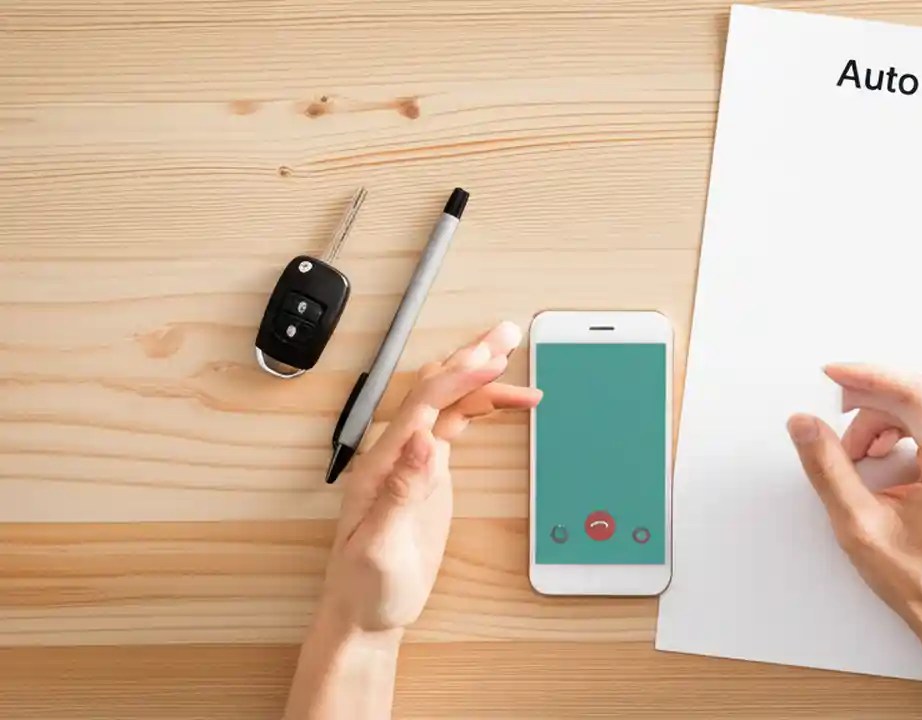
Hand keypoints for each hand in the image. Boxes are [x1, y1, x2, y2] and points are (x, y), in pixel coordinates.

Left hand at [320, 321, 541, 633]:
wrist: (363, 615)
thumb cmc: (365, 587)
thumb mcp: (381, 545)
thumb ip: (401, 490)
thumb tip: (422, 440)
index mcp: (383, 464)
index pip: (423, 404)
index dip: (459, 376)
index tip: (492, 358)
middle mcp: (397, 454)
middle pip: (435, 390)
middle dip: (472, 359)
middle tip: (507, 334)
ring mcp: (413, 463)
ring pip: (448, 405)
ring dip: (480, 379)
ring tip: (512, 356)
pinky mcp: (428, 477)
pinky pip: (454, 428)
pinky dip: (478, 408)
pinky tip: (499, 401)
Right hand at [786, 364, 921, 631]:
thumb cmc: (915, 575)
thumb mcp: (858, 524)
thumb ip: (828, 468)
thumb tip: (803, 423)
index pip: (916, 395)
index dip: (869, 377)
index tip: (831, 375)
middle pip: (920, 392)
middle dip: (870, 398)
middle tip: (832, 415)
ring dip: (882, 415)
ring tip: (855, 455)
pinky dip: (898, 425)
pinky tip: (876, 454)